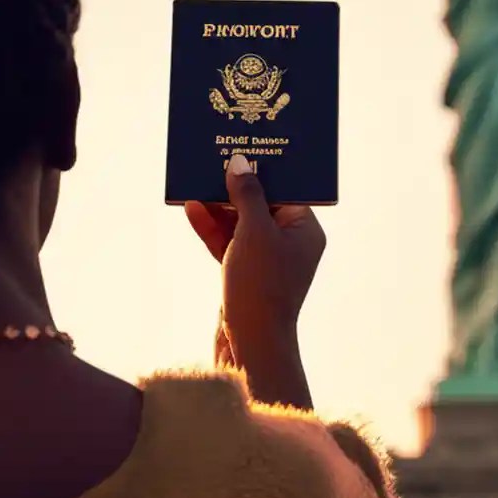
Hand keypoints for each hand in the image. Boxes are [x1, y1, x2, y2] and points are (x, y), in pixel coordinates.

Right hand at [185, 155, 324, 408]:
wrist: (250, 346)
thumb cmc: (260, 287)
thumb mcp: (253, 232)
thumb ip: (247, 195)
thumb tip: (240, 164)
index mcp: (305, 231)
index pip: (286, 190)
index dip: (263, 170)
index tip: (242, 151)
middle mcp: (290, 244)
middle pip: (261, 204)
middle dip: (235, 186)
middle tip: (212, 159)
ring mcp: (266, 261)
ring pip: (240, 223)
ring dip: (218, 205)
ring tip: (195, 179)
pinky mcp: (244, 275)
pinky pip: (228, 243)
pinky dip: (212, 228)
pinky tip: (191, 208)